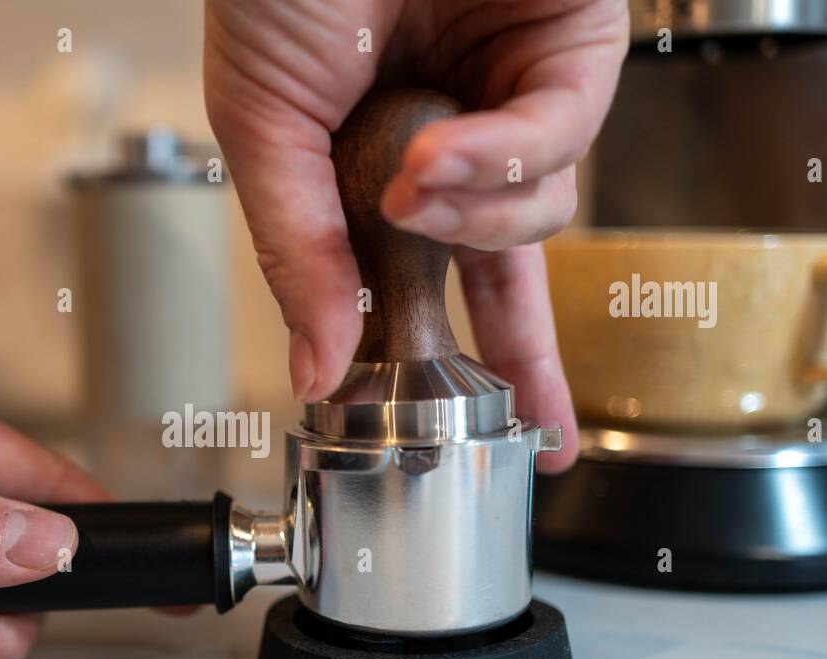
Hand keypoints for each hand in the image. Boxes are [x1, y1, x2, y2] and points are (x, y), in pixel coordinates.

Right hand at [204, 0, 628, 470]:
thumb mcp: (258, 133)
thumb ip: (297, 255)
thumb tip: (315, 367)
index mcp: (370, 171)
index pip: (415, 282)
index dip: (434, 359)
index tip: (448, 433)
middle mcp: (451, 148)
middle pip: (506, 276)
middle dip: (525, 357)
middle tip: (533, 429)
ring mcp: (511, 106)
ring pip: (530, 221)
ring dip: (467, 219)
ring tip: (408, 182)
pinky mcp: (568, 56)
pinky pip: (554, 144)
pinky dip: (497, 159)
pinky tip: (438, 151)